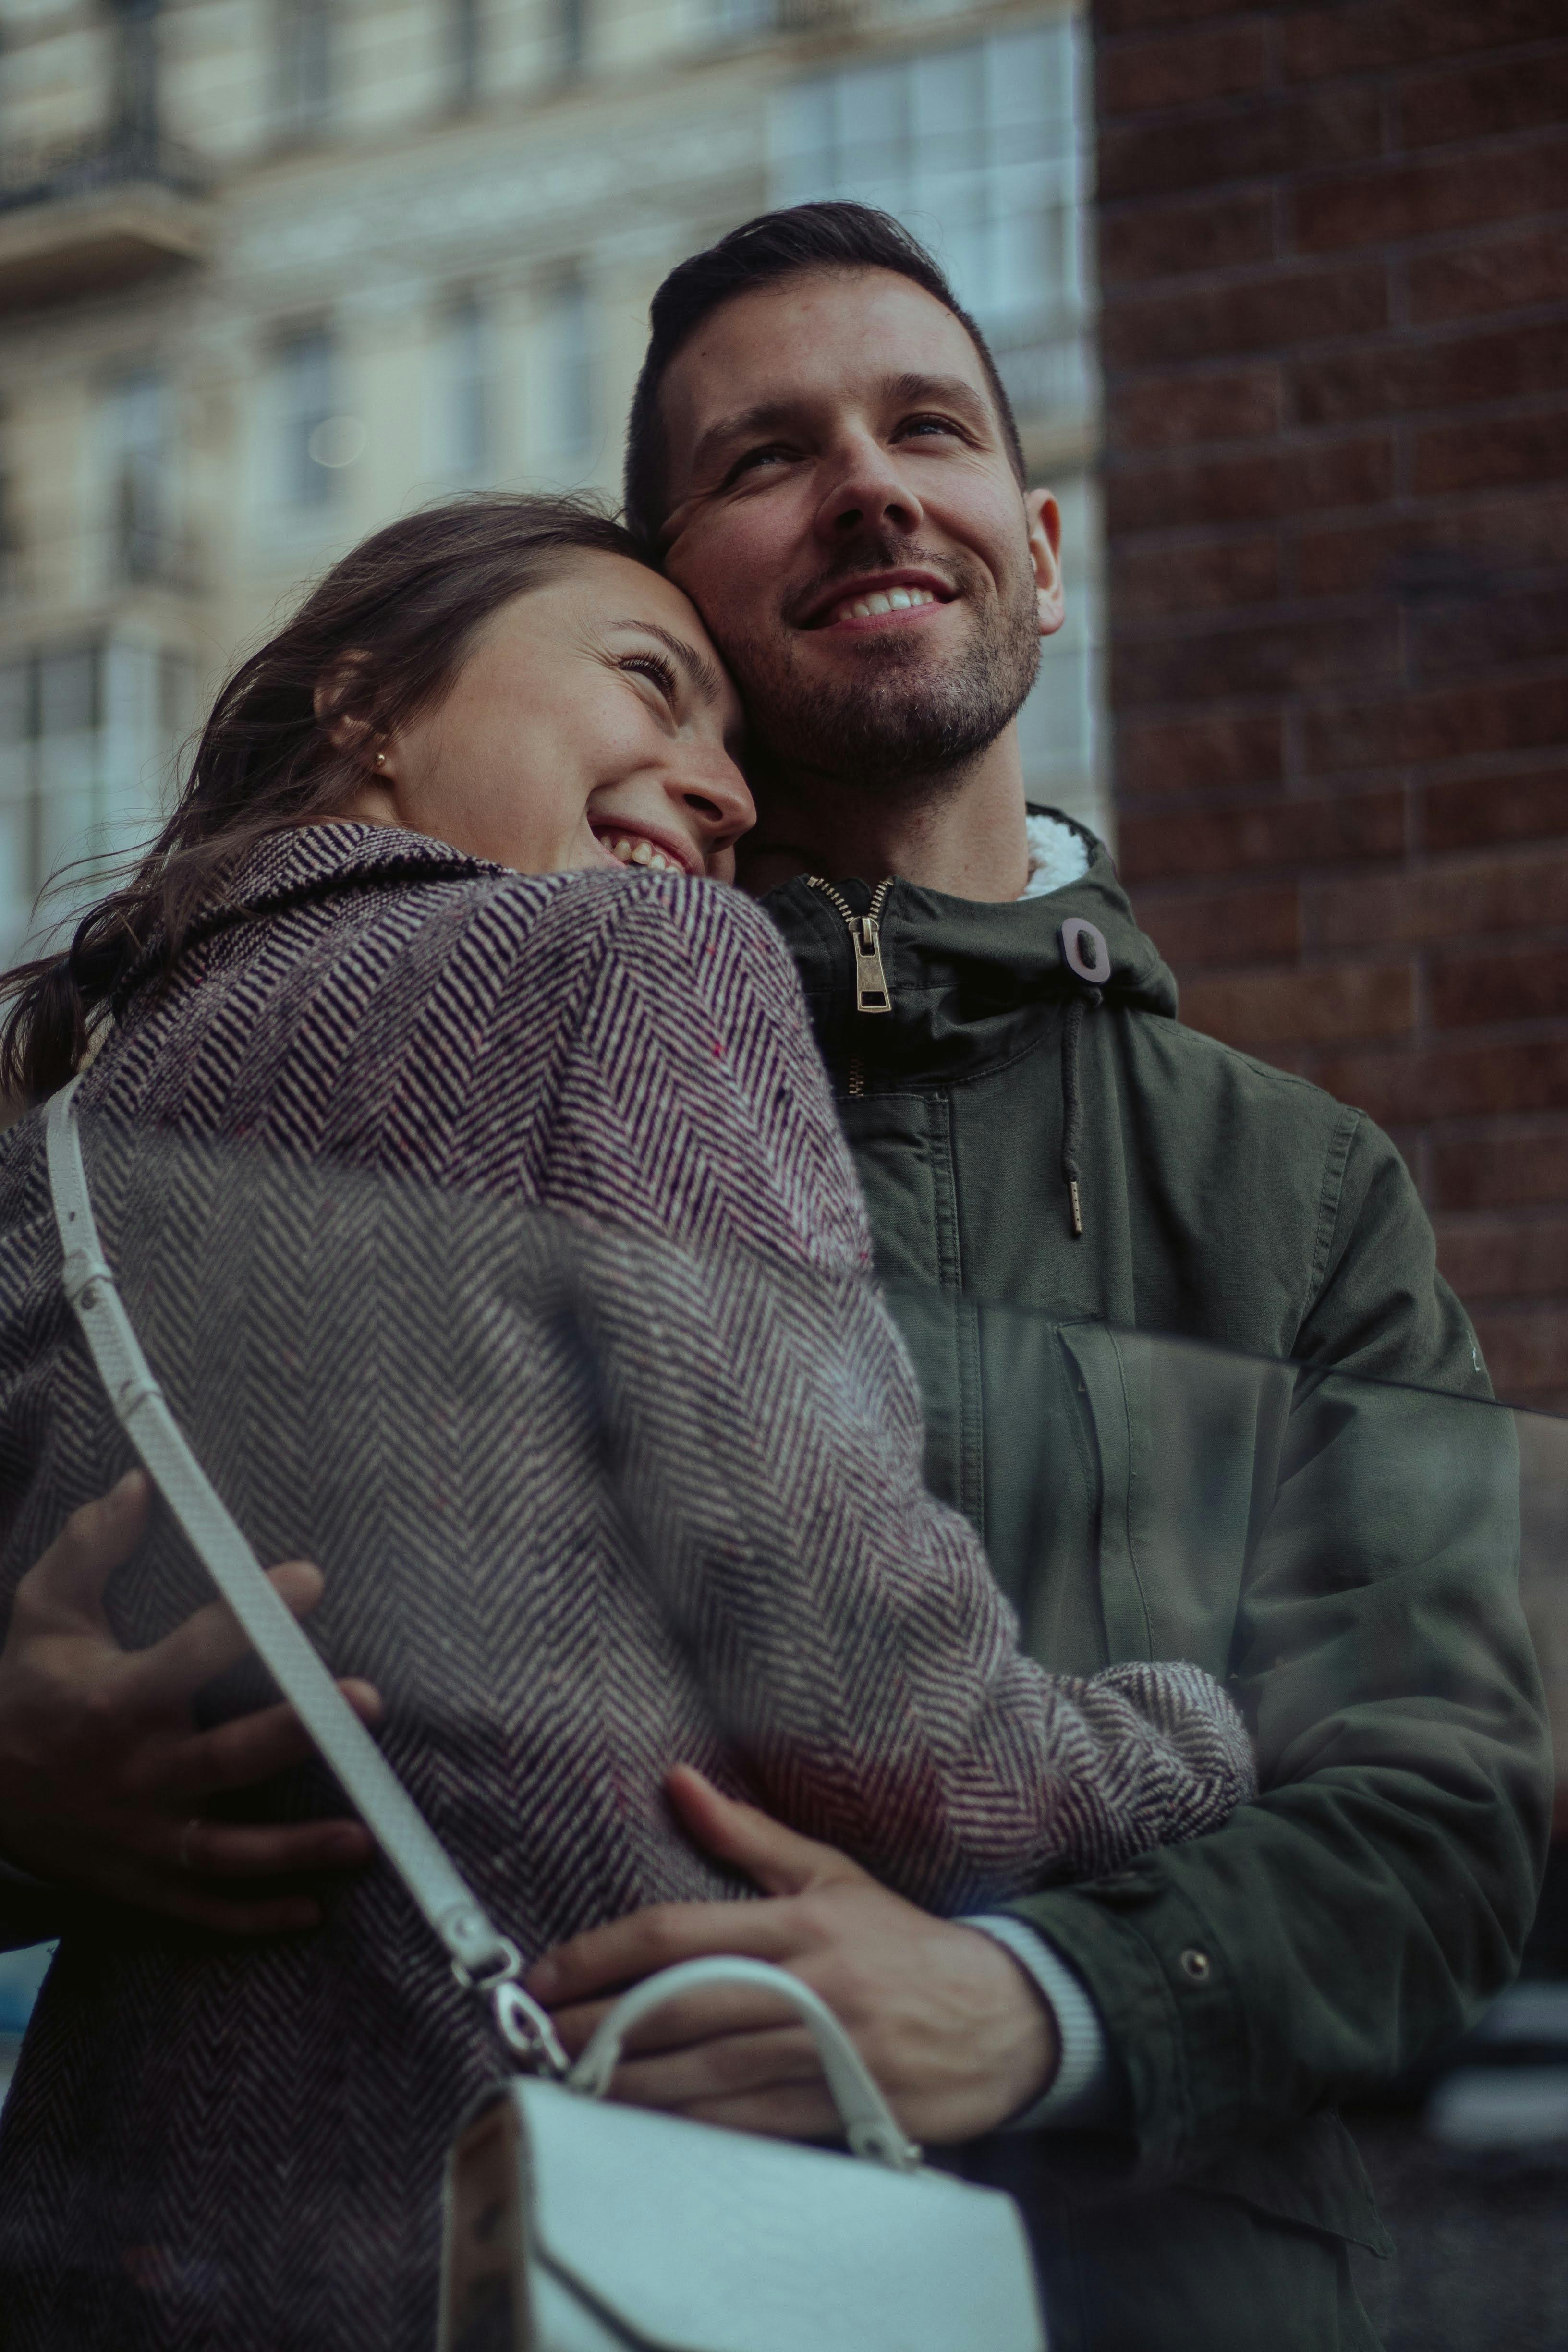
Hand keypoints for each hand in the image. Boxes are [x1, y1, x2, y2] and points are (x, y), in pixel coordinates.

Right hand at [0, 1472, 380, 1932]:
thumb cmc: (26, 1690)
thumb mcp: (45, 1612)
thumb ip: (93, 1547)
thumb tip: (142, 1485)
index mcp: (114, 1699)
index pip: (191, 1653)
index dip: (247, 1616)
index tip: (307, 1578)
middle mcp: (133, 1772)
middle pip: (225, 1758)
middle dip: (296, 1731)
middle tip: (367, 1704)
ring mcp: (139, 1836)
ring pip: (225, 1852)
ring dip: (295, 1848)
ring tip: (363, 1837)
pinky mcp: (140, 1881)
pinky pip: (202, 1909)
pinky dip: (253, 1918)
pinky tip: (311, 1913)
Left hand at [527, 1765, 1056, 2144]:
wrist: (1004, 2019)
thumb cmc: (904, 1943)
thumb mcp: (832, 1876)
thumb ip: (748, 1835)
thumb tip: (678, 1780)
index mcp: (800, 1923)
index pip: (678, 1935)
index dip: (602, 1955)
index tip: (545, 1973)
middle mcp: (807, 1987)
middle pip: (676, 2010)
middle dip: (595, 2029)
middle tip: (534, 2039)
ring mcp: (822, 2054)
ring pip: (701, 2077)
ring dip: (626, 2086)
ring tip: (567, 2087)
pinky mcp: (837, 2110)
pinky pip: (743, 2125)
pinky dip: (685, 2128)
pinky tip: (639, 2126)